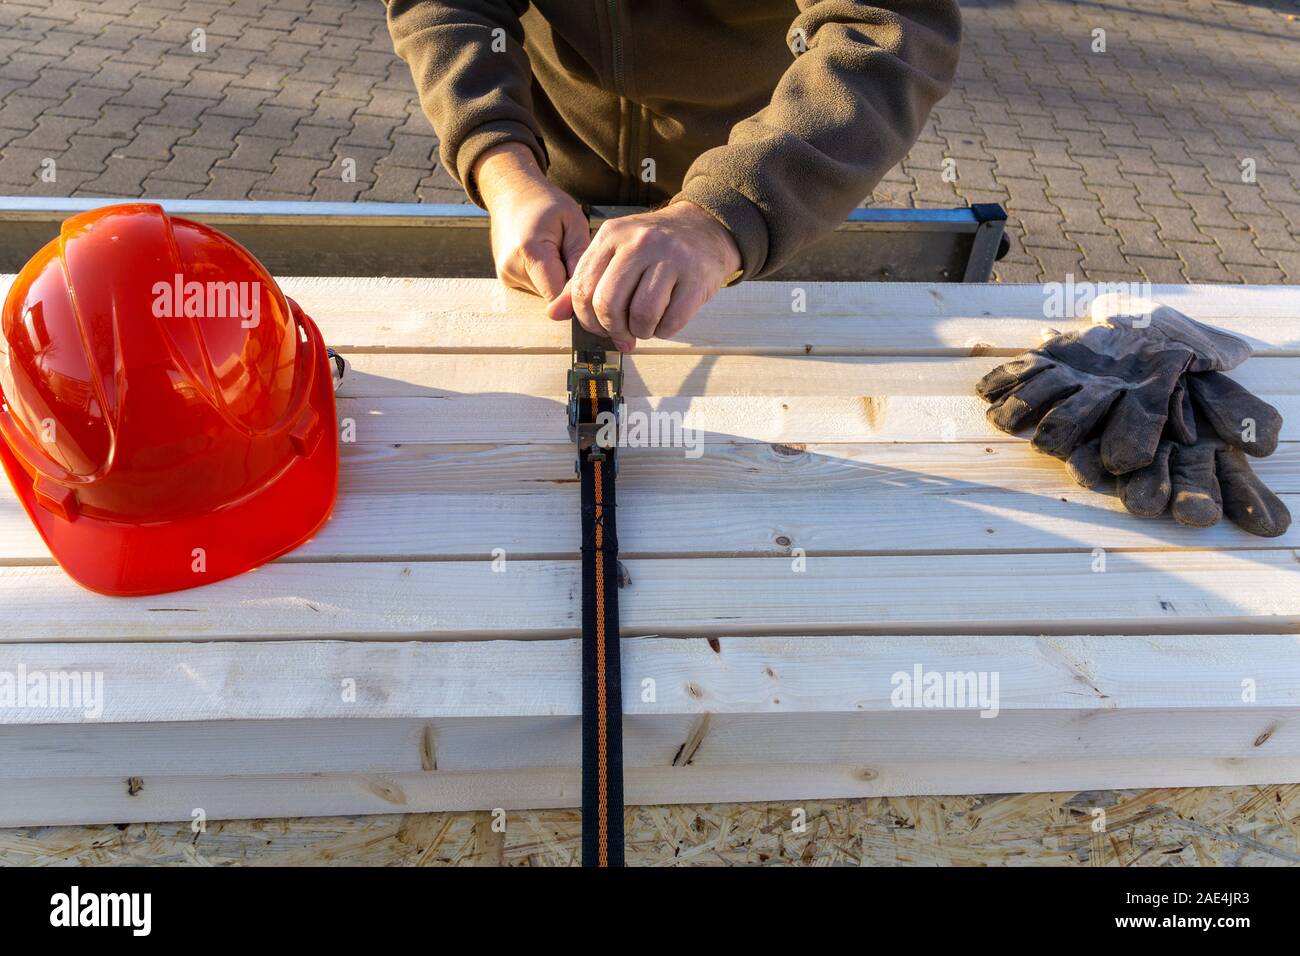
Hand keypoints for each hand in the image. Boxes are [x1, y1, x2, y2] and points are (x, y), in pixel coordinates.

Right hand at [475, 143, 589, 300]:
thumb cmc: (547, 204)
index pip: (558, 294)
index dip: (579, 294)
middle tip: (571, 255)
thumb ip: (579, 259)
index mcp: (529, 250)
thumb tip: (579, 299)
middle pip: (553, 297)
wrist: (512, 193)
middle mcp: (511, 268)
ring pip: (546, 295)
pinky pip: (536, 290)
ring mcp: (505, 275)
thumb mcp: (574, 221)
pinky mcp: (505, 279)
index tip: (591, 282)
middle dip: (569, 285)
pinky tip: (546, 258)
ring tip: (557, 253)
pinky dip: (547, 280)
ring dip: (558, 281)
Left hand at [545, 201, 741, 350]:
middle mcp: (639, 242)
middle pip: (608, 304)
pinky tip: (666, 320)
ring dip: (641, 332)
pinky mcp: (696, 277)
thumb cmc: (656, 246)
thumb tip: (554, 313)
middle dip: (613, 329)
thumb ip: (585, 281)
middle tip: (623, 334)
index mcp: (612, 235)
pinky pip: (671, 321)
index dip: (586, 319)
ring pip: (641, 315)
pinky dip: (665, 331)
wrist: (705, 228)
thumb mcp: (616, 251)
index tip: (599, 328)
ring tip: (645, 326)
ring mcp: (670, 258)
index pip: (582, 288)